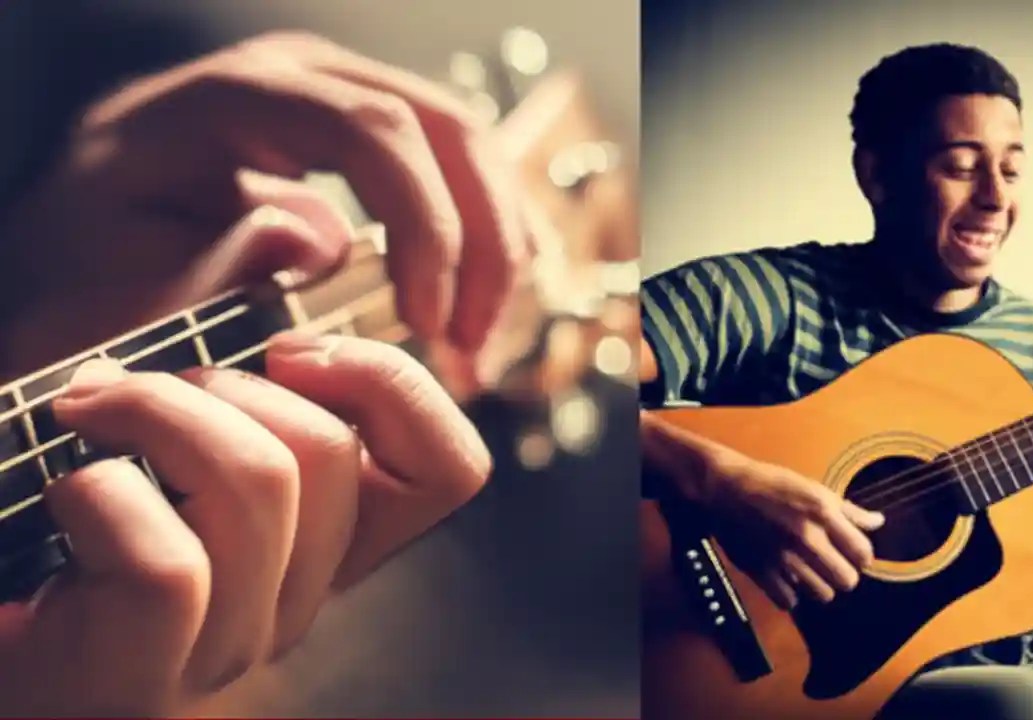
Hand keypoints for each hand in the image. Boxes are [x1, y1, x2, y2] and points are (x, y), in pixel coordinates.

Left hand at [0, 31, 525, 377]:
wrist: (75, 252)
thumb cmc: (87, 269)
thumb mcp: (123, 282)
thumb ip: (217, 266)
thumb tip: (328, 244)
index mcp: (233, 98)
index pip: (371, 132)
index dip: (423, 226)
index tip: (427, 323)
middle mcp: (301, 79)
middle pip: (444, 127)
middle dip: (482, 242)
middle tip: (473, 343)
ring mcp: (338, 99)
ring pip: (466, 146)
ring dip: (494, 246)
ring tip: (477, 341)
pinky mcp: (362, 139)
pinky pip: (451, 170)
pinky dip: (479, 240)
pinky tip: (476, 305)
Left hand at [0, 331, 487, 715]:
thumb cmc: (57, 477)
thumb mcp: (171, 376)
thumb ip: (242, 303)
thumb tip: (312, 229)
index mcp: (327, 533)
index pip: (452, 472)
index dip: (397, 389)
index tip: (294, 350)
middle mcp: (300, 595)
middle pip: (330, 453)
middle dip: (222, 381)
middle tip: (147, 387)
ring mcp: (231, 643)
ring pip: (259, 485)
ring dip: (153, 413)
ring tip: (91, 415)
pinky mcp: (149, 674)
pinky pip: (169, 566)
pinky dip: (98, 497)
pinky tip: (67, 496)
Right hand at [700, 446, 883, 610]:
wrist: (724, 488)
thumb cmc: (769, 484)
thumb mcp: (813, 488)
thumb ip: (847, 510)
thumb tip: (877, 522)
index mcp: (823, 513)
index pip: (863, 554)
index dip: (861, 556)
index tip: (852, 553)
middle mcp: (806, 537)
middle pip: (847, 581)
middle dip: (843, 573)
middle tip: (831, 563)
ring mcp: (783, 558)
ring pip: (822, 595)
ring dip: (818, 585)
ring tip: (808, 570)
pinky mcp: (761, 571)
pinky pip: (789, 602)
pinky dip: (790, 594)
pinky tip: (786, 578)